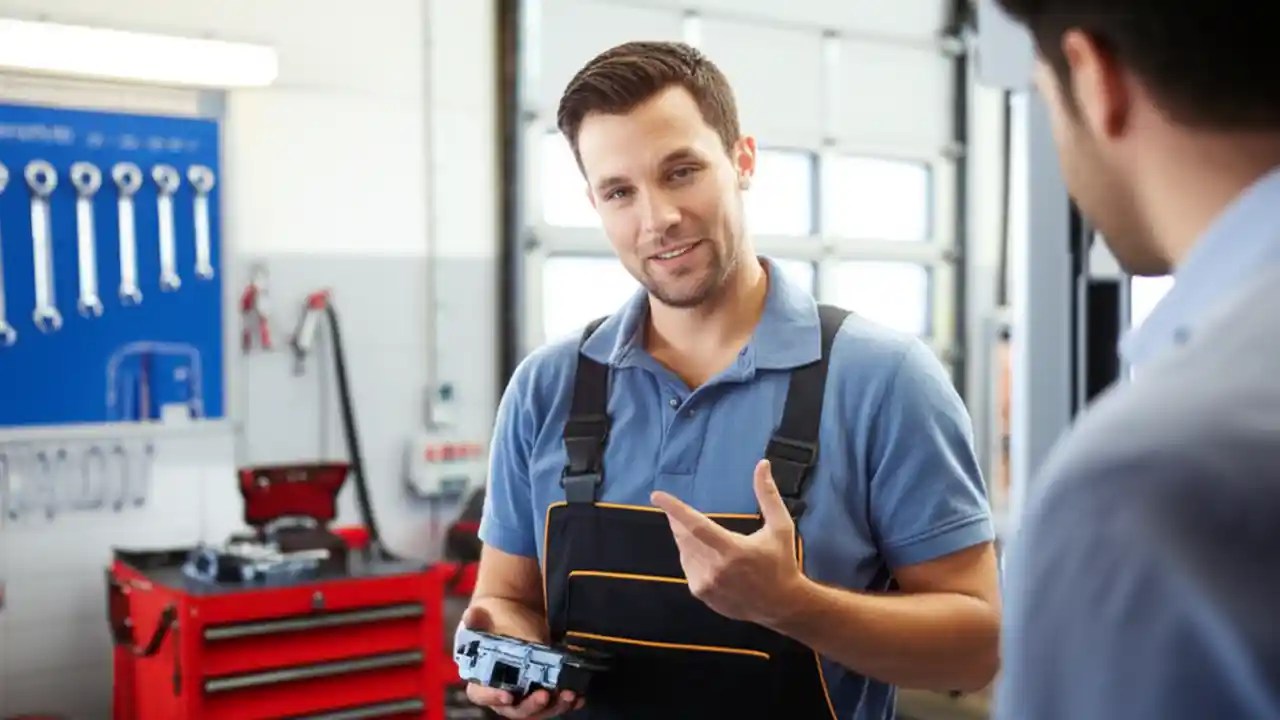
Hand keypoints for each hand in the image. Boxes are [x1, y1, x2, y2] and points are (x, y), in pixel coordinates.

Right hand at [461, 603, 585, 717]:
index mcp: (480, 679)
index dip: (493, 697)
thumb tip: (472, 616)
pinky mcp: (542, 688)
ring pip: (538, 710)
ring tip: (569, 695)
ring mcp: (524, 693)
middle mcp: (502, 691)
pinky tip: (579, 697)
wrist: (513, 613)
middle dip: (530, 706)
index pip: (482, 695)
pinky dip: (567, 702)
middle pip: (514, 709)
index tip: (508, 695)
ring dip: (554, 706)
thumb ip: (475, 619)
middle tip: (544, 695)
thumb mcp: (481, 617)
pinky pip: (554, 702)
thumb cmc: (491, 619)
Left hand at [650, 459, 805, 626]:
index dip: (674, 508)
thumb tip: (762, 464)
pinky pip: (688, 566)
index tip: (656, 495)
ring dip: (686, 539)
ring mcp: (706, 584)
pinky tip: (709, 557)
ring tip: (706, 538)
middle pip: (685, 536)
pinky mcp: (702, 593)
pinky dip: (691, 556)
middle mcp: (715, 569)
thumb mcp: (780, 526)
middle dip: (678, 521)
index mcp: (733, 550)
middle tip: (678, 513)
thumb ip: (768, 494)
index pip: (696, 524)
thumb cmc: (781, 562)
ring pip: (684, 551)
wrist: (781, 605)